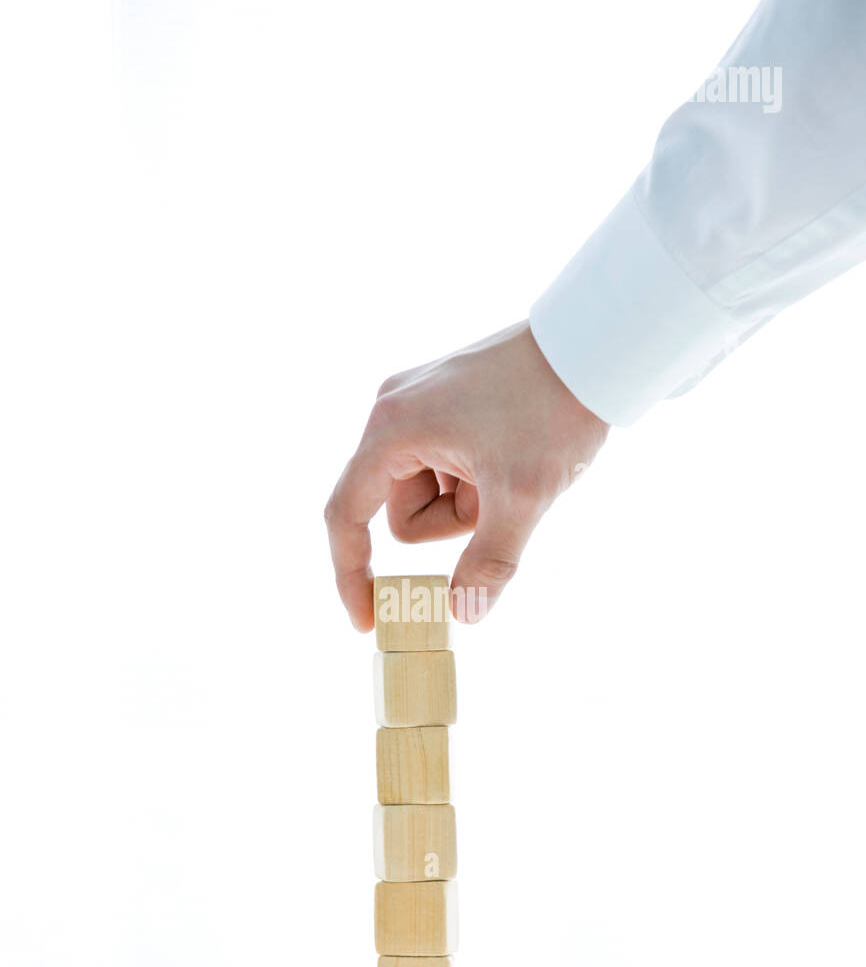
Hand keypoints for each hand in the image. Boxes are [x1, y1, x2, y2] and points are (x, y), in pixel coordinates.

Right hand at [324, 320, 608, 628]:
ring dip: (471, 502)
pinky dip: (480, 479)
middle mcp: (394, 413)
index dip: (351, 574)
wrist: (595, 345)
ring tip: (514, 468)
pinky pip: (449, 469)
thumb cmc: (554, 407)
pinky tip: (516, 453)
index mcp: (393, 429)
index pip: (346, 515)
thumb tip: (463, 615)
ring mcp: (420, 406)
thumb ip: (490, 562)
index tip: (368, 621)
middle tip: (502, 495)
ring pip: (431, 496)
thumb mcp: (524, 495)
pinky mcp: (446, 405)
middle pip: (404, 514)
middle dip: (455, 523)